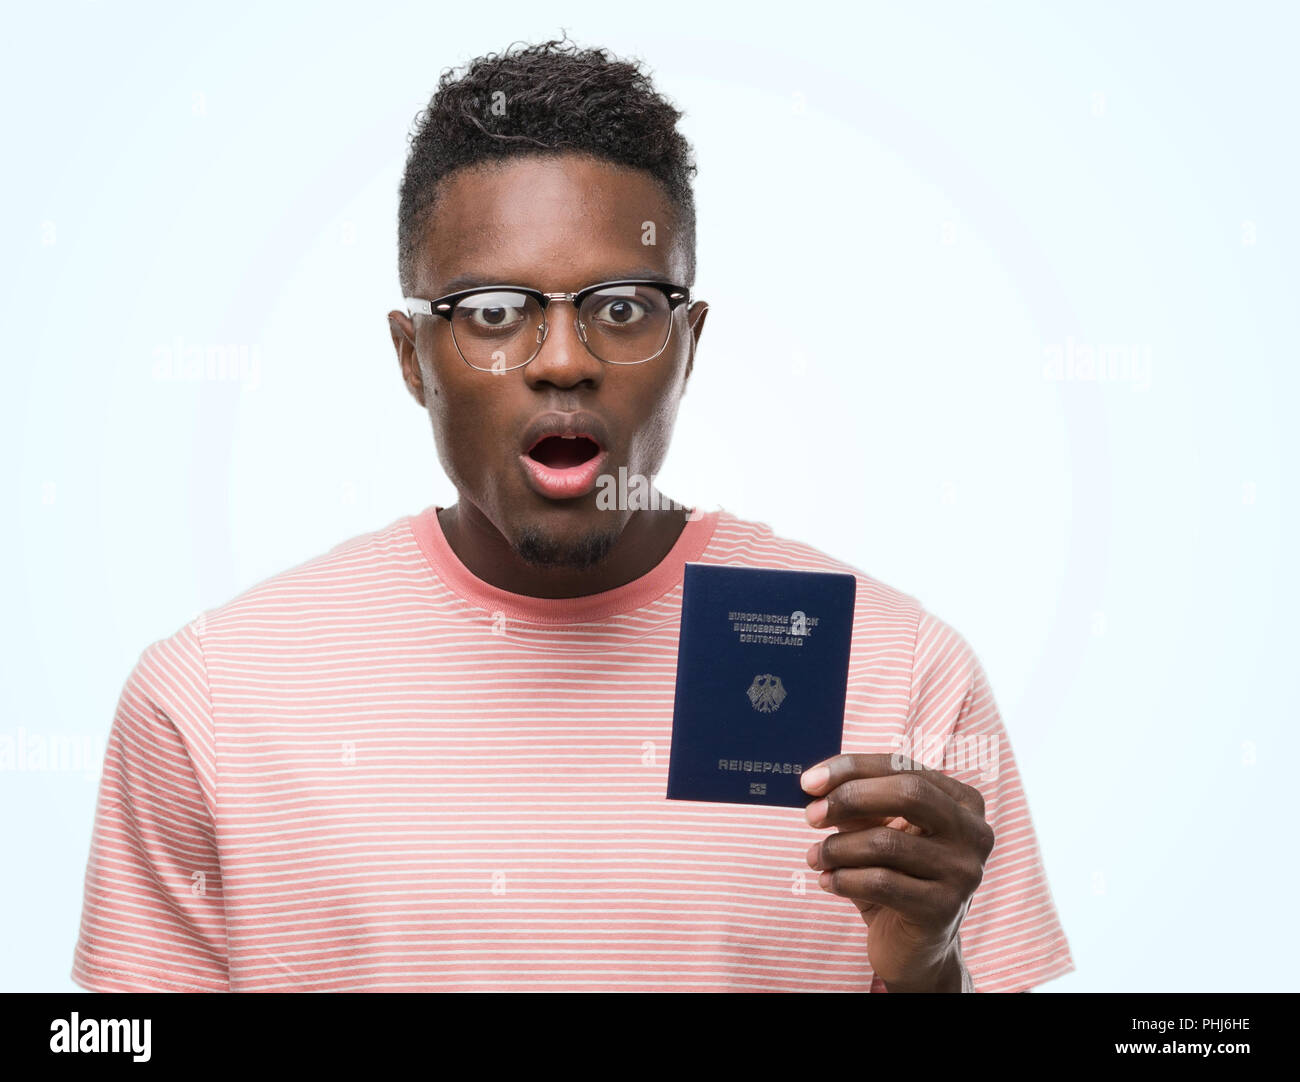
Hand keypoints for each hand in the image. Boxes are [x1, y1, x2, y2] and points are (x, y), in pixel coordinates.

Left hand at [801, 753, 993, 991]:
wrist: (915, 947)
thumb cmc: (896, 877)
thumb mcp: (880, 831)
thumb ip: (858, 804)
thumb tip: (816, 785)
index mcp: (962, 801)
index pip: (903, 767)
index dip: (852, 768)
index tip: (809, 781)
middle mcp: (973, 833)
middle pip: (909, 793)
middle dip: (850, 798)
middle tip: (811, 815)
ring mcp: (963, 872)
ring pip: (887, 842)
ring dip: (838, 848)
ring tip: (817, 857)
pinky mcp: (943, 909)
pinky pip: (881, 883)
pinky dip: (844, 879)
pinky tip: (829, 882)